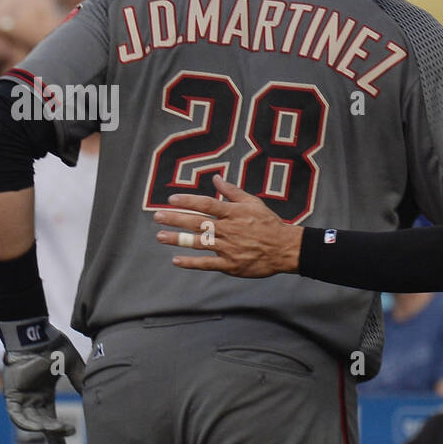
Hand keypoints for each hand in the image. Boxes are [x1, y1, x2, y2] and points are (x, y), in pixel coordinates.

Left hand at [0, 323, 85, 443]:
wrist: (34, 334)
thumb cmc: (52, 345)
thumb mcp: (72, 365)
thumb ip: (80, 379)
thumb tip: (93, 395)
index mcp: (44, 392)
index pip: (51, 416)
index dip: (58, 431)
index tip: (66, 443)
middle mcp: (32, 397)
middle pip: (41, 422)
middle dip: (52, 434)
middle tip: (64, 441)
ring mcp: (21, 396)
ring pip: (29, 421)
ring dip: (43, 429)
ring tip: (58, 431)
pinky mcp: (11, 395)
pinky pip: (16, 415)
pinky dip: (26, 423)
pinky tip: (39, 429)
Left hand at [154, 177, 301, 276]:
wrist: (285, 249)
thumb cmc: (268, 223)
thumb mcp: (253, 203)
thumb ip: (232, 191)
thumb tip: (216, 178)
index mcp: (233, 213)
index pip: (206, 204)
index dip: (188, 202)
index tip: (171, 200)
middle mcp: (229, 230)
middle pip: (198, 223)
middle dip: (176, 219)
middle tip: (157, 216)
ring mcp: (229, 248)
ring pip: (199, 243)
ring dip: (178, 239)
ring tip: (160, 237)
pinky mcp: (231, 265)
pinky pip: (207, 264)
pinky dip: (191, 263)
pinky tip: (176, 260)